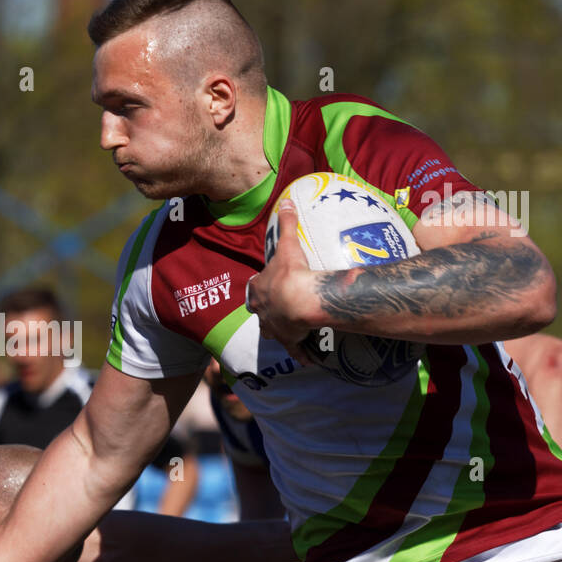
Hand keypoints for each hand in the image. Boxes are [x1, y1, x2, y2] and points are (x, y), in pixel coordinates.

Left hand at [248, 199, 318, 365]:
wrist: (298, 300)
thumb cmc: (290, 273)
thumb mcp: (288, 245)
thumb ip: (287, 223)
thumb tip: (286, 201)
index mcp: (258, 289)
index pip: (255, 287)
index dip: (260, 285)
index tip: (267, 284)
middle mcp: (262, 310)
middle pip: (260, 310)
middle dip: (267, 309)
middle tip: (278, 307)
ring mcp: (274, 327)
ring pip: (272, 329)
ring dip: (279, 329)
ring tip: (289, 329)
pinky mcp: (288, 339)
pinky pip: (294, 348)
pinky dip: (300, 353)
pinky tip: (306, 360)